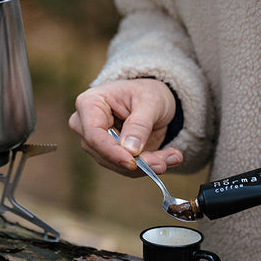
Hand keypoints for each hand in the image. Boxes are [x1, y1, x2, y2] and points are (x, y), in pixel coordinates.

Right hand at [68, 79, 182, 175]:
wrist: (153, 100)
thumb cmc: (147, 93)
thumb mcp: (150, 101)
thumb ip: (140, 124)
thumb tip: (130, 150)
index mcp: (89, 103)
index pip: (94, 134)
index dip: (112, 152)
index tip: (133, 163)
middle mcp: (87, 126)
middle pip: (104, 153)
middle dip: (136, 162)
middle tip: (164, 163)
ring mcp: (97, 143)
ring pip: (118, 164)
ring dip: (147, 165)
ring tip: (173, 157)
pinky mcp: (110, 155)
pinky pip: (128, 167)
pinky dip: (150, 166)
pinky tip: (170, 158)